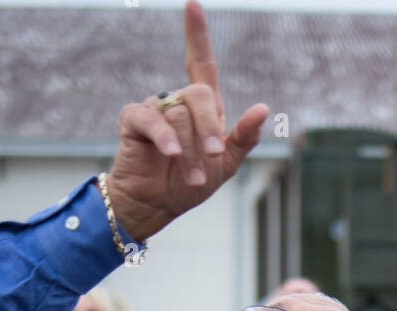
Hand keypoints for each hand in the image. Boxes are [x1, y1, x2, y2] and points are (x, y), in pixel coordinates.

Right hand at [104, 0, 267, 242]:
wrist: (158, 205)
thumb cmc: (191, 184)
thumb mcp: (227, 164)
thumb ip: (244, 137)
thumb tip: (263, 109)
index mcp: (202, 108)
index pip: (201, 63)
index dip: (197, 35)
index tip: (192, 4)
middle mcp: (178, 102)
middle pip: (199, 95)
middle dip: (209, 128)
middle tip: (213, 157)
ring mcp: (155, 108)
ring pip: (179, 115)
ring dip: (189, 151)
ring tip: (191, 176)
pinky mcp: (133, 120)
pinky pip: (151, 119)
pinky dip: (165, 137)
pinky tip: (171, 153)